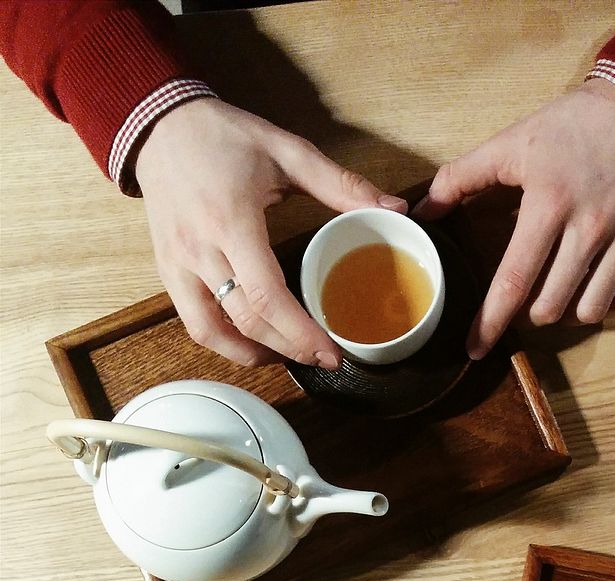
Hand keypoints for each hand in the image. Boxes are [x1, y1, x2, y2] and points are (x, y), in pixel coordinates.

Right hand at [134, 98, 406, 367]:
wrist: (158, 125)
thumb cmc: (223, 136)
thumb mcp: (287, 151)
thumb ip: (342, 184)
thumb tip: (395, 209)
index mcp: (232, 222)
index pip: (268, 296)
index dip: (302, 334)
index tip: (332, 352)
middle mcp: (200, 250)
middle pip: (246, 322)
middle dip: (290, 349)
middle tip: (324, 359)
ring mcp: (177, 264)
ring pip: (213, 332)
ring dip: (253, 354)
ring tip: (289, 357)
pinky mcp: (166, 271)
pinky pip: (193, 321)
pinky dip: (224, 341)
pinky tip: (253, 342)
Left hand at [413, 79, 614, 358]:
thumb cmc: (571, 126)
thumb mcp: (511, 142)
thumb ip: (459, 178)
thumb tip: (421, 213)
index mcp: (548, 205)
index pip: (512, 282)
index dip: (489, 323)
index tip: (474, 348)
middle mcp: (589, 228)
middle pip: (550, 308)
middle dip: (529, 315)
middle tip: (524, 300)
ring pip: (589, 312)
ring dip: (567, 313)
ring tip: (558, 294)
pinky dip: (606, 305)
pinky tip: (593, 286)